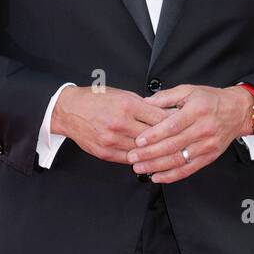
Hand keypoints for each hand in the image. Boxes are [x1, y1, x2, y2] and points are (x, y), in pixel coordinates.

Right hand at [50, 85, 170, 163]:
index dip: (174, 123)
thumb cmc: (96, 100)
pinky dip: (140, 159)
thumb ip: (144, 105)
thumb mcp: (123, 94)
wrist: (69, 111)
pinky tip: (149, 158)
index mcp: (126, 105)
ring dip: (155, 152)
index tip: (184, 125)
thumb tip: (165, 113)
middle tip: (181, 140)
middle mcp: (119, 123)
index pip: (158, 118)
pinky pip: (129, 159)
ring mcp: (112, 140)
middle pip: (153, 136)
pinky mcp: (105, 153)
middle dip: (168, 139)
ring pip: (143, 151)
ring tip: (168, 152)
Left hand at [129, 85, 253, 182]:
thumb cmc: (212, 100)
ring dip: (157, 166)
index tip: (139, 141)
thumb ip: (166, 96)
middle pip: (173, 145)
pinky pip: (189, 169)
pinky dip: (172, 175)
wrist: (238, 111)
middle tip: (133, 157)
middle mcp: (203, 129)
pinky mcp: (209, 156)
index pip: (172, 125)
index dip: (154, 135)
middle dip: (150, 153)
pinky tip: (157, 176)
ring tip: (140, 168)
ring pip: (179, 159)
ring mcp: (207, 145)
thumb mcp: (189, 90)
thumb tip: (145, 102)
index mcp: (197, 110)